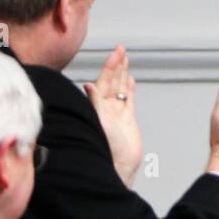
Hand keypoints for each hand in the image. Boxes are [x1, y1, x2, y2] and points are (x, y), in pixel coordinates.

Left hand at [84, 45, 141, 187]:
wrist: (118, 167)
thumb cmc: (103, 149)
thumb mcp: (98, 124)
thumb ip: (94, 105)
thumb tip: (88, 85)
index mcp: (97, 106)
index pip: (104, 80)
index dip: (110, 66)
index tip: (116, 53)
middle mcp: (105, 108)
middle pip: (112, 81)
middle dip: (117, 65)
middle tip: (121, 50)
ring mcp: (116, 113)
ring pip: (120, 88)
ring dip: (122, 74)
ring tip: (125, 60)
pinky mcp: (127, 120)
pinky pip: (128, 100)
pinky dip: (129, 90)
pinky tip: (130, 80)